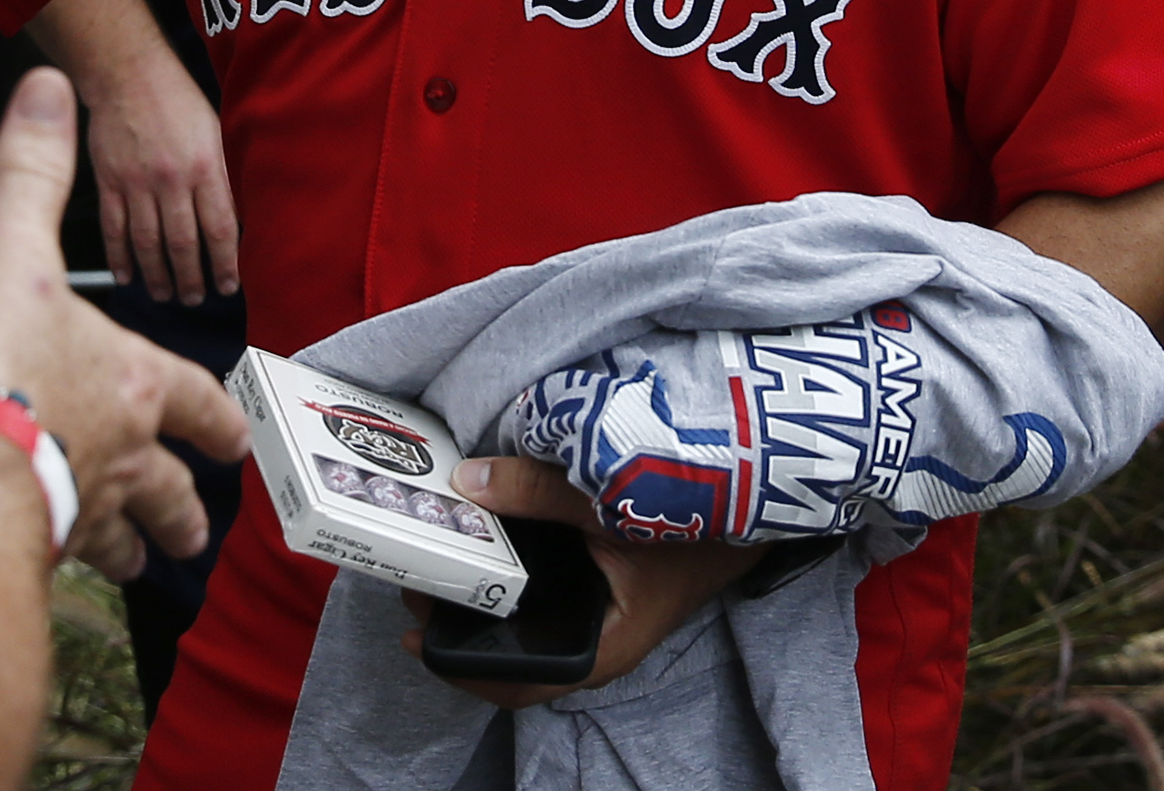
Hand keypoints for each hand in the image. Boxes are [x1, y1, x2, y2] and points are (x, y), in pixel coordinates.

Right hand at [0, 68, 247, 581]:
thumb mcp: (12, 247)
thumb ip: (31, 170)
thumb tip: (46, 87)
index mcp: (135, 383)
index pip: (200, 406)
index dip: (219, 422)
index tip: (235, 442)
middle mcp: (124, 454)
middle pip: (172, 496)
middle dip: (182, 513)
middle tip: (190, 529)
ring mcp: (84, 511)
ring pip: (125, 542)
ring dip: (135, 549)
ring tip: (137, 563)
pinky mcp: (34, 550)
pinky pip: (63, 560)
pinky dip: (64, 560)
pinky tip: (48, 556)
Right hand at [89, 43, 238, 305]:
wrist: (126, 73)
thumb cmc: (174, 98)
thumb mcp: (214, 131)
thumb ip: (221, 174)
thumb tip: (233, 217)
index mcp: (205, 166)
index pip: (221, 228)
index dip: (226, 263)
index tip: (229, 285)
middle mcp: (171, 179)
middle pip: (184, 243)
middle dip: (192, 279)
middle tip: (195, 298)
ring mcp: (136, 183)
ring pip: (149, 242)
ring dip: (159, 275)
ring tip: (166, 294)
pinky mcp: (108, 181)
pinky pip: (114, 228)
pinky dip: (119, 256)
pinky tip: (127, 275)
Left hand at [401, 458, 763, 707]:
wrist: (749, 503)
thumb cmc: (691, 520)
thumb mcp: (612, 503)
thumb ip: (538, 491)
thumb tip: (465, 482)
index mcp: (599, 645)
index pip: (518, 681)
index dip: (463, 667)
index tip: (419, 638)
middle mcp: (592, 640)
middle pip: (510, 650)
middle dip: (458, 623)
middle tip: (413, 584)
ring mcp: (592, 616)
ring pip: (522, 622)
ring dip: (478, 597)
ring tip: (432, 561)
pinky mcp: (593, 589)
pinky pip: (537, 596)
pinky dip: (503, 575)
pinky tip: (475, 544)